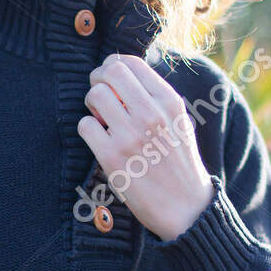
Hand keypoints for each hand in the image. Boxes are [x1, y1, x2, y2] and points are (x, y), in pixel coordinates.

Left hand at [78, 53, 214, 240]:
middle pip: (109, 72)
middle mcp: (151, 114)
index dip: (112, 67)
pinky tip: (100, 141)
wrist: (185, 208)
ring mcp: (131, 136)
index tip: (111, 82)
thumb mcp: (179, 122)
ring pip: (95, 95)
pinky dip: (87, 130)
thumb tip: (122, 74)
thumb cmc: (178, 163)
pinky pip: (85, 125)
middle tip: (100, 97)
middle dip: (98, 80)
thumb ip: (156, 97)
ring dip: (91, 105)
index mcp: (170, 102)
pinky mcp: (113, 158)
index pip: (131, 62)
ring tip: (101, 120)